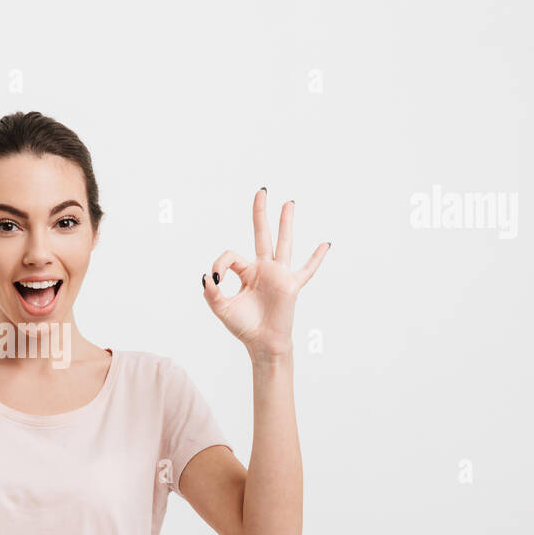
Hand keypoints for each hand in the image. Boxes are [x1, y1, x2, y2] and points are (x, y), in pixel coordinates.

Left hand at [202, 188, 328, 358]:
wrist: (262, 343)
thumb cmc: (244, 326)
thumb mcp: (221, 308)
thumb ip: (211, 292)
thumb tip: (208, 275)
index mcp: (247, 272)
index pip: (231, 255)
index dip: (220, 264)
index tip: (216, 280)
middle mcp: (264, 269)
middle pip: (262, 235)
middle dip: (260, 213)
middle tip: (261, 191)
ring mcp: (279, 275)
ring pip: (283, 243)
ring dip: (286, 223)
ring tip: (288, 203)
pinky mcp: (291, 285)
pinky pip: (306, 270)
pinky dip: (315, 258)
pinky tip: (325, 244)